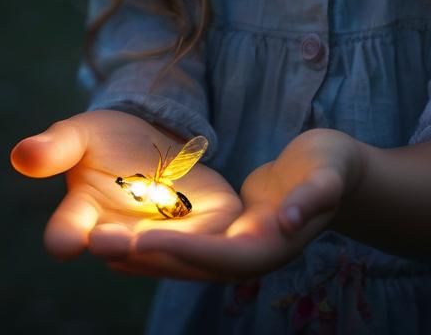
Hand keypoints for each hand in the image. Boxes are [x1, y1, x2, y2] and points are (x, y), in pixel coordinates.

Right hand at [11, 109, 242, 275]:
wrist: (164, 145)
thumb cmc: (114, 141)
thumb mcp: (86, 132)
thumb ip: (59, 145)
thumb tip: (22, 155)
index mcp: (84, 216)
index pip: (67, 232)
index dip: (66, 236)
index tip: (65, 240)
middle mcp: (120, 239)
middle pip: (117, 250)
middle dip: (117, 246)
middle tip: (110, 239)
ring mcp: (162, 241)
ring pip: (162, 254)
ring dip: (159, 249)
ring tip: (153, 238)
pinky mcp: (205, 233)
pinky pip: (204, 244)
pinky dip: (201, 242)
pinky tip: (202, 232)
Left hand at [122, 128, 365, 282]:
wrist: (334, 172)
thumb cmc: (332, 166)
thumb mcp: (328, 173)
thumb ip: (313, 196)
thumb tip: (291, 218)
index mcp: (273, 245)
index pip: (222, 255)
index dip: (183, 249)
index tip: (143, 239)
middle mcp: (249, 257)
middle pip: (192, 265)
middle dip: (146, 255)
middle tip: (100, 242)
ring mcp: (235, 249)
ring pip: (181, 260)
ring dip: (140, 254)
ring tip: (96, 241)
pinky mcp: (224, 237)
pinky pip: (182, 245)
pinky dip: (152, 243)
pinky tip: (120, 235)